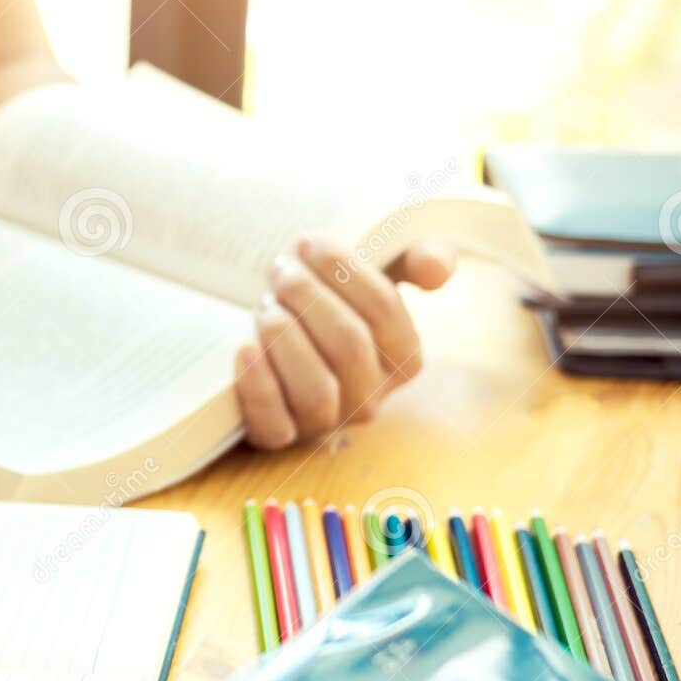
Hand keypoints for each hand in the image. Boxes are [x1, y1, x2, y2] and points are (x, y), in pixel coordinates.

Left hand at [234, 238, 454, 448]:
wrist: (283, 336)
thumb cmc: (338, 299)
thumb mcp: (385, 270)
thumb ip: (422, 257)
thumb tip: (436, 271)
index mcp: (404, 359)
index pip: (384, 311)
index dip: (344, 271)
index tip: (308, 243)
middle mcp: (371, 397)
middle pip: (348, 344)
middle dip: (307, 296)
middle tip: (280, 268)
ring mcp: (326, 422)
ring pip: (315, 388)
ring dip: (284, 336)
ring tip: (264, 304)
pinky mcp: (281, 437)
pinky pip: (274, 425)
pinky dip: (258, 386)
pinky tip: (245, 347)